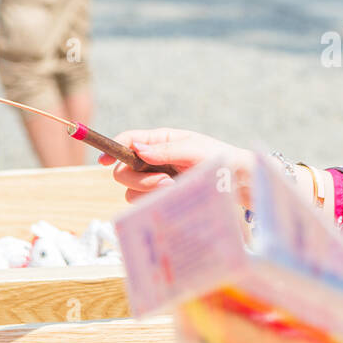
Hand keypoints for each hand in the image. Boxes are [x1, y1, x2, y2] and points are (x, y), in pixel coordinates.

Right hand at [100, 128, 252, 204]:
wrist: (238, 182)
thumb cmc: (220, 160)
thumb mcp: (195, 150)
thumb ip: (166, 150)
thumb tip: (138, 149)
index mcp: (161, 141)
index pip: (128, 140)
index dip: (112, 148)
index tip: (103, 160)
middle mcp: (154, 159)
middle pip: (123, 169)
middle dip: (138, 177)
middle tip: (164, 181)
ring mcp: (156, 179)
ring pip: (131, 189)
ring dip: (149, 190)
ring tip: (175, 188)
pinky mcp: (162, 197)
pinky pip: (144, 202)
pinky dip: (155, 201)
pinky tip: (174, 197)